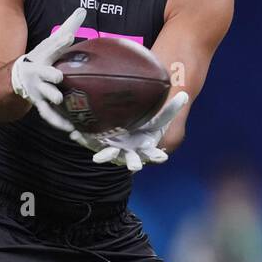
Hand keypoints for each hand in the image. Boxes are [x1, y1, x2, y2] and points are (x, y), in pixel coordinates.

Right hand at [10, 7, 85, 131]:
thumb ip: (67, 28)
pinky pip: (49, 115)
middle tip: (57, 76)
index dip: (59, 41)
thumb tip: (83, 9)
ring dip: (51, 97)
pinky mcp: (39, 105)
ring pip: (44, 95)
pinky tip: (71, 129)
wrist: (15, 81)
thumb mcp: (51, 44)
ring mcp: (37, 90)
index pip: (51, 47)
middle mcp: (38, 73)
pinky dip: (59, 122)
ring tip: (60, 100)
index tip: (68, 36)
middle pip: (44, 73)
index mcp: (43, 56)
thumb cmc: (41, 60)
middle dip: (50, 75)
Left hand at [69, 90, 189, 171]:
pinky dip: (84, 139)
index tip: (161, 157)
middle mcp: (130, 151)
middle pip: (133, 160)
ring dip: (105, 156)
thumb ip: (171, 109)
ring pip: (110, 155)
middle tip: (135, 167)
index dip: (157, 157)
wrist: (127, 125)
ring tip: (98, 157)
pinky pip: (91, 142)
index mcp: (146, 147)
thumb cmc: (147, 123)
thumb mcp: (160, 116)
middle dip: (134, 164)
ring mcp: (114, 149)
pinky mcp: (99, 143)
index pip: (154, 154)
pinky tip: (76, 134)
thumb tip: (185, 94)